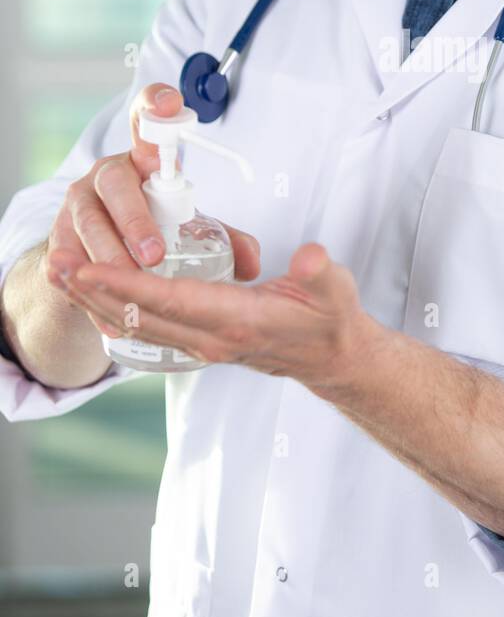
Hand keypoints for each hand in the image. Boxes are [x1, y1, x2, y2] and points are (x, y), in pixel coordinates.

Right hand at [43, 82, 259, 341]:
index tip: (170, 105)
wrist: (103, 255)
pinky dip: (86, 289)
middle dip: (134, 219)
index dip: (155, 105)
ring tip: (133, 285)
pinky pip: (66, 262)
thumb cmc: (155, 226)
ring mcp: (76, 207)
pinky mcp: (57, 242)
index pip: (145, 119)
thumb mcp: (189, 225)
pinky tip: (105, 312)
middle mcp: (106, 175)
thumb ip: (225, 237)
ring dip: (109, 257)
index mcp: (142, 158)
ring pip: (86, 225)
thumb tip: (252, 261)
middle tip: (155, 253)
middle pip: (114, 183)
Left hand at [53, 241, 376, 388]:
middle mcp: (212, 338)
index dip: (127, 284)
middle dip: (94, 290)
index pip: (170, 301)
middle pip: (139, 316)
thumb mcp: (335, 290)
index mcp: (238, 321)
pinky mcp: (199, 343)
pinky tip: (92, 296)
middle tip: (55, 263)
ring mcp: (202, 345)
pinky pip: (146, 329)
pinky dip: (114, 310)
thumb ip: (320, 273)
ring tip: (60, 274)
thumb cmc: (330, 319)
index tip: (90, 266)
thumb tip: (308, 258)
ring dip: (95, 300)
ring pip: (136, 325)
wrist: (332, 358)